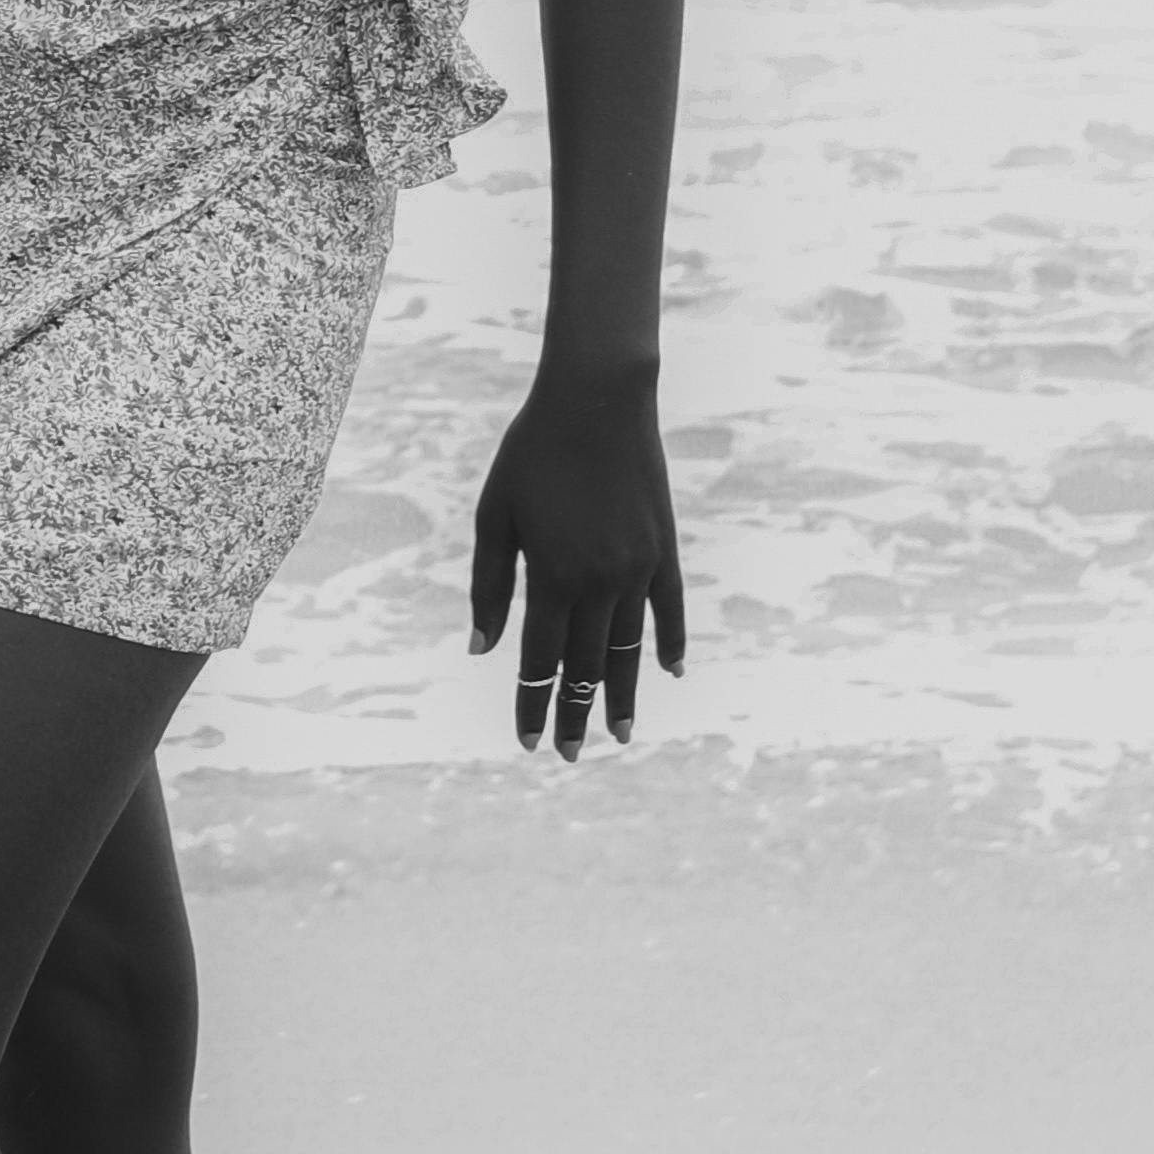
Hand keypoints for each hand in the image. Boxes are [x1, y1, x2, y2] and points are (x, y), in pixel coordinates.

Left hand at [467, 370, 683, 761]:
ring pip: (629, 649)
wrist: (598, 399)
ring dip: (623, 695)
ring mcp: (638, 568)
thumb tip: (483, 649)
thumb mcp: (495, 516)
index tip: (529, 743)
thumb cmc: (532, 452)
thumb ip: (489, 585)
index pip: (538, 660)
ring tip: (620, 734)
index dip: (532, 704)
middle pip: (586, 667)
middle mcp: (599, 582)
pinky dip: (670, 644)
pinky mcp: (663, 549)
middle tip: (571, 754)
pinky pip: (669, 610)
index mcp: (552, 577)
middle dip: (576, 715)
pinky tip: (670, 674)